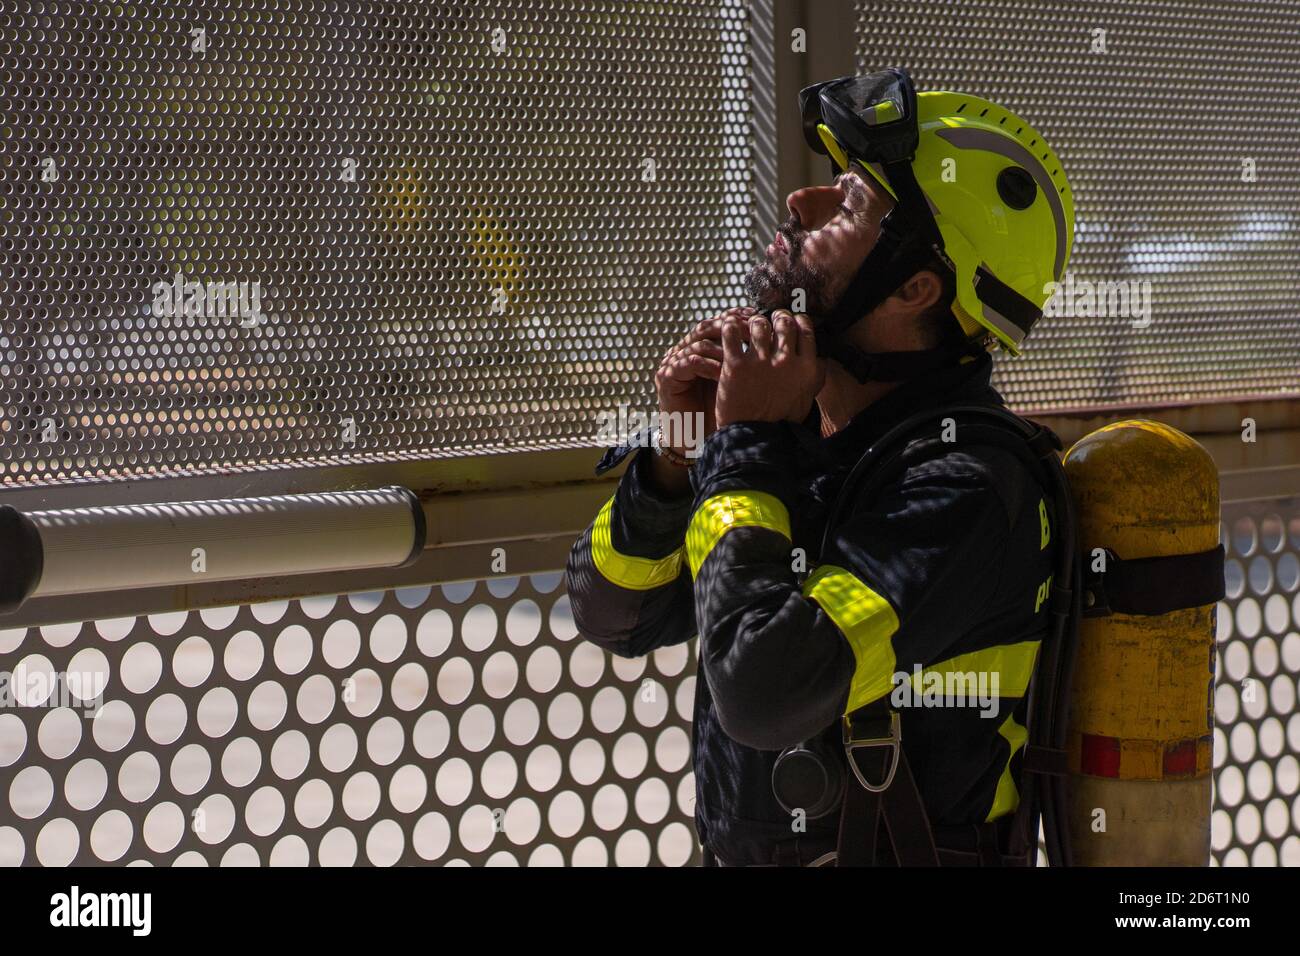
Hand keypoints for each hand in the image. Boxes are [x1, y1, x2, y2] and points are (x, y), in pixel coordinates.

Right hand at [647, 307, 752, 493]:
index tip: (758, 318)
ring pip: (699, 342)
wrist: (695, 440)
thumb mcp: (740, 384)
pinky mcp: (666, 376)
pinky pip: (689, 362)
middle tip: (752, 331)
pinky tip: (724, 373)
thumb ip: (753, 362)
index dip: (739, 319)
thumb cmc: (722, 414)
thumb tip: (782, 342)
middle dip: (731, 326)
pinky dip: (708, 365)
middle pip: (708, 326)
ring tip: (742, 354)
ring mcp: (674, 361)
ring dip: (723, 347)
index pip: (720, 323)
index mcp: (704, 348)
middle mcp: (687, 350)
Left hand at [715, 310, 824, 428]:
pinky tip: (730, 328)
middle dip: (777, 317)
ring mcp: (760, 363)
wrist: (755, 441)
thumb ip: (813, 377)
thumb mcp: (807, 400)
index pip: (805, 330)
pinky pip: (732, 334)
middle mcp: (786, 362)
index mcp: (806, 369)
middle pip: (784, 323)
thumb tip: (819, 359)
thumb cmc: (781, 423)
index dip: (797, 321)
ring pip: (759, 325)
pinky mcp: (735, 366)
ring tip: (749, 326)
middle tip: (770, 320)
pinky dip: (730, 327)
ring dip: (754, 322)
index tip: (791, 321)